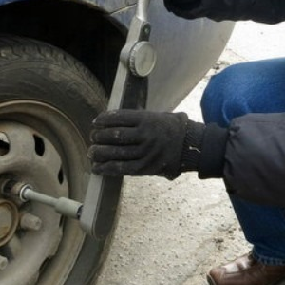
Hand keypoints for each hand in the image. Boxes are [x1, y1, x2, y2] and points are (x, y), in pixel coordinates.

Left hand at [89, 110, 203, 179]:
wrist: (192, 146)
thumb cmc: (174, 129)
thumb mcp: (159, 116)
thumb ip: (139, 119)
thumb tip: (115, 120)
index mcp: (148, 119)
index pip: (119, 117)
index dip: (104, 120)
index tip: (96, 122)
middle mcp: (146, 135)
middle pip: (115, 135)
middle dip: (99, 137)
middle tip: (92, 137)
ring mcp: (146, 152)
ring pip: (116, 152)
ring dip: (100, 152)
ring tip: (91, 152)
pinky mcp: (146, 167)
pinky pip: (122, 168)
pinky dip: (107, 168)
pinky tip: (97, 167)